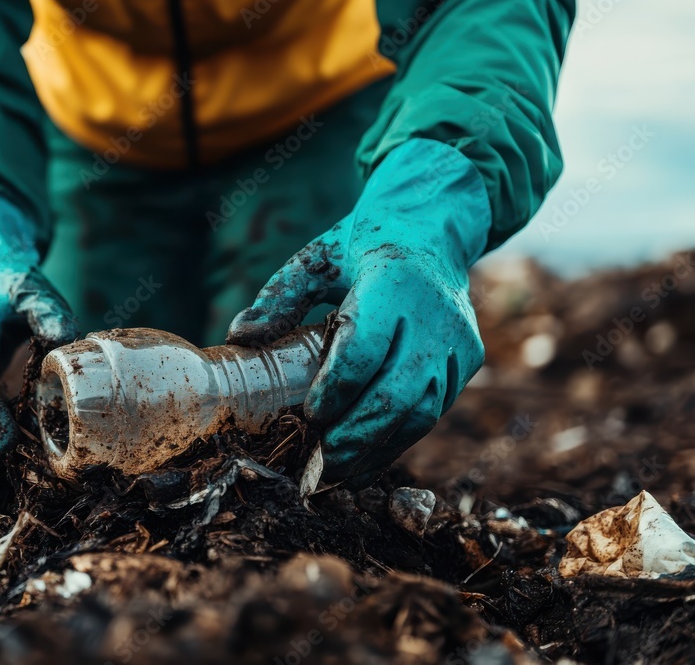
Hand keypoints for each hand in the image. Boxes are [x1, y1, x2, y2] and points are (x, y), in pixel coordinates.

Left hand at [227, 139, 491, 485]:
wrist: (431, 232)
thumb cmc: (361, 248)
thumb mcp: (316, 259)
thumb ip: (278, 298)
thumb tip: (237, 337)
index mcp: (394, 283)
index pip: (366, 349)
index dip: (338, 388)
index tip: (310, 417)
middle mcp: (434, 316)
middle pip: (397, 392)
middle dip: (356, 435)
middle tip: (317, 464)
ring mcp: (458, 342)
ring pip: (420, 411)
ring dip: (378, 448)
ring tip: (337, 473)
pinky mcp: (467, 361)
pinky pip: (432, 412)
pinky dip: (397, 441)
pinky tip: (365, 461)